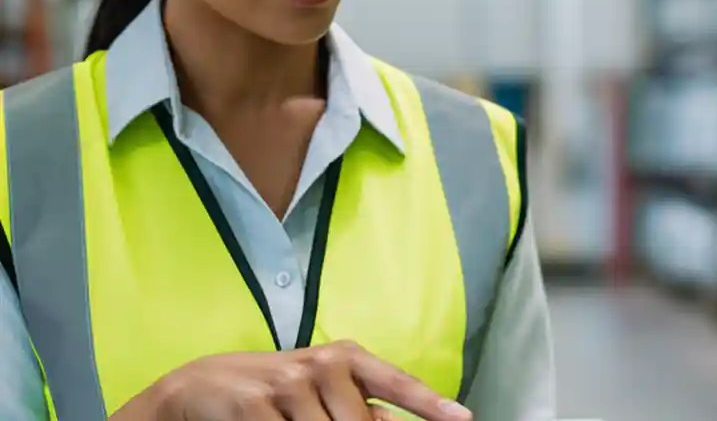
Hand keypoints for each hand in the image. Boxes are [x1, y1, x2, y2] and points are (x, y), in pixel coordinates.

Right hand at [111, 341, 471, 420]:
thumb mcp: (319, 392)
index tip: (463, 418)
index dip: (430, 404)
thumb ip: (358, 408)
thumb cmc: (271, 393)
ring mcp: (289, 383)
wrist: (197, 387)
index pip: (396, 383)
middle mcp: (322, 364)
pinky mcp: (257, 406)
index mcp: (346, 358)